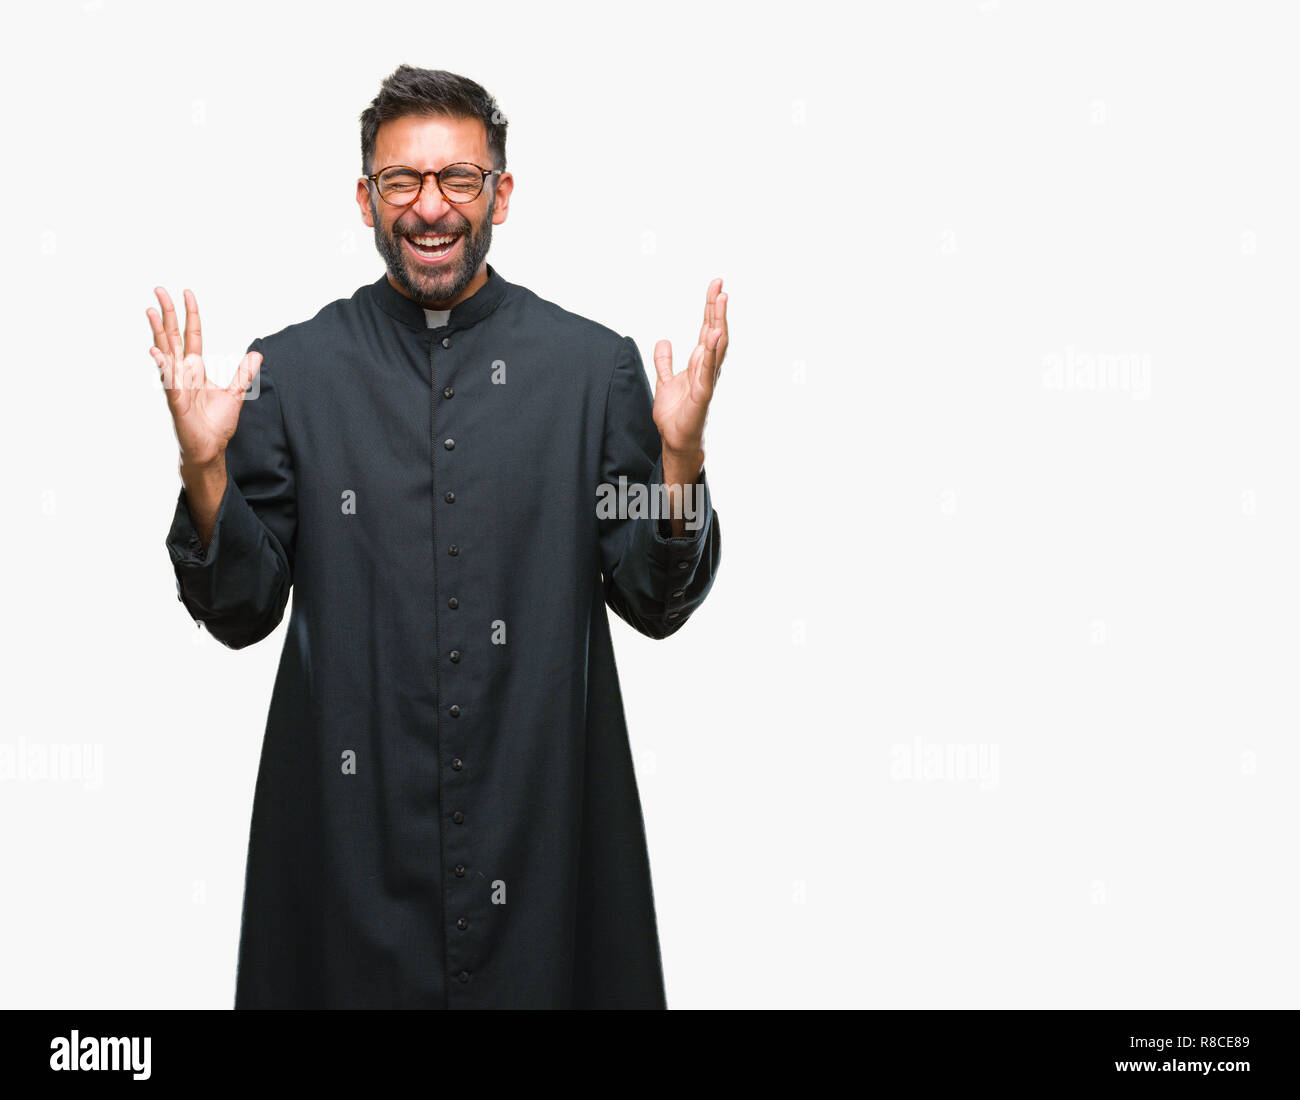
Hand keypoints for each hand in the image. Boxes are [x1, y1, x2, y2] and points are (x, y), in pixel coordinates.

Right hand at [147, 287, 261, 468]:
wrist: (210, 448)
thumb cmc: (216, 423)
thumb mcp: (235, 394)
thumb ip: (243, 373)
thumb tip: (257, 354)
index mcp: (195, 369)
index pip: (191, 335)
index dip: (190, 315)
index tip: (187, 294)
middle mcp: (182, 372)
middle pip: (173, 337)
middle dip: (167, 314)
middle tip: (159, 289)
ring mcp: (176, 384)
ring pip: (166, 353)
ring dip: (158, 332)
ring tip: (151, 310)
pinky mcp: (175, 400)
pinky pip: (168, 380)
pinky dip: (163, 365)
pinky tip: (156, 351)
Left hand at [652, 277, 728, 463]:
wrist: (674, 438)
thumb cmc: (675, 414)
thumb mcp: (665, 381)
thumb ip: (665, 362)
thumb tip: (663, 341)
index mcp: (699, 363)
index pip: (706, 329)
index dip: (710, 308)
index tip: (715, 287)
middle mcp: (707, 368)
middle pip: (714, 331)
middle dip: (717, 308)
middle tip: (720, 284)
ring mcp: (706, 379)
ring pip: (716, 346)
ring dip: (719, 322)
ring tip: (722, 300)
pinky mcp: (702, 394)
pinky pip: (708, 370)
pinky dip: (711, 353)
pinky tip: (714, 335)